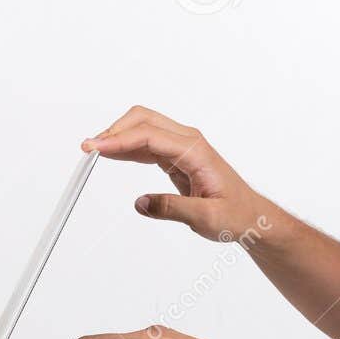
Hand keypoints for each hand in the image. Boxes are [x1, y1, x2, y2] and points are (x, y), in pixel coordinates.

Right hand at [81, 106, 265, 240]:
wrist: (250, 216)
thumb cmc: (235, 215)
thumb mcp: (207, 218)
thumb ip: (173, 209)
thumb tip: (141, 203)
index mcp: (196, 151)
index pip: (149, 136)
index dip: (119, 139)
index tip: (95, 149)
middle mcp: (188, 141)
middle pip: (143, 120)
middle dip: (114, 130)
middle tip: (89, 149)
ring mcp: (182, 146)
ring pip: (142, 128)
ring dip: (117, 137)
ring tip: (93, 152)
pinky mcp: (176, 156)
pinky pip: (146, 143)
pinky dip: (125, 147)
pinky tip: (111, 155)